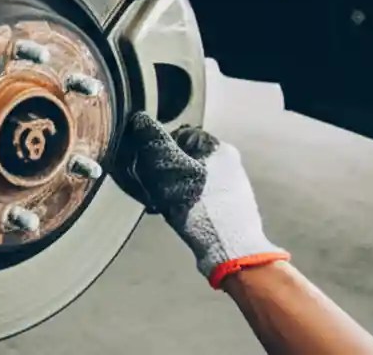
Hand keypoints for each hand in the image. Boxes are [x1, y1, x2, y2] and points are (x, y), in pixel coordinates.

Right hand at [116, 111, 287, 286]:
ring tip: (168, 207)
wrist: (232, 251)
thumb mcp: (170, 172)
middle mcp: (228, 161)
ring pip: (190, 177)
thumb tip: (140, 120)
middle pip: (183, 157)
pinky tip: (181, 216)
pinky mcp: (230, 203)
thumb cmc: (201, 209)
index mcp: (218, 147)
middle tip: (156, 191)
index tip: (149, 169)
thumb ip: (155, 143)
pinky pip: (200, 194)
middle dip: (165, 172)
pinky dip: (186, 201)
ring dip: (174, 188)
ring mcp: (231, 183)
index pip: (178, 135)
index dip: (158, 150)